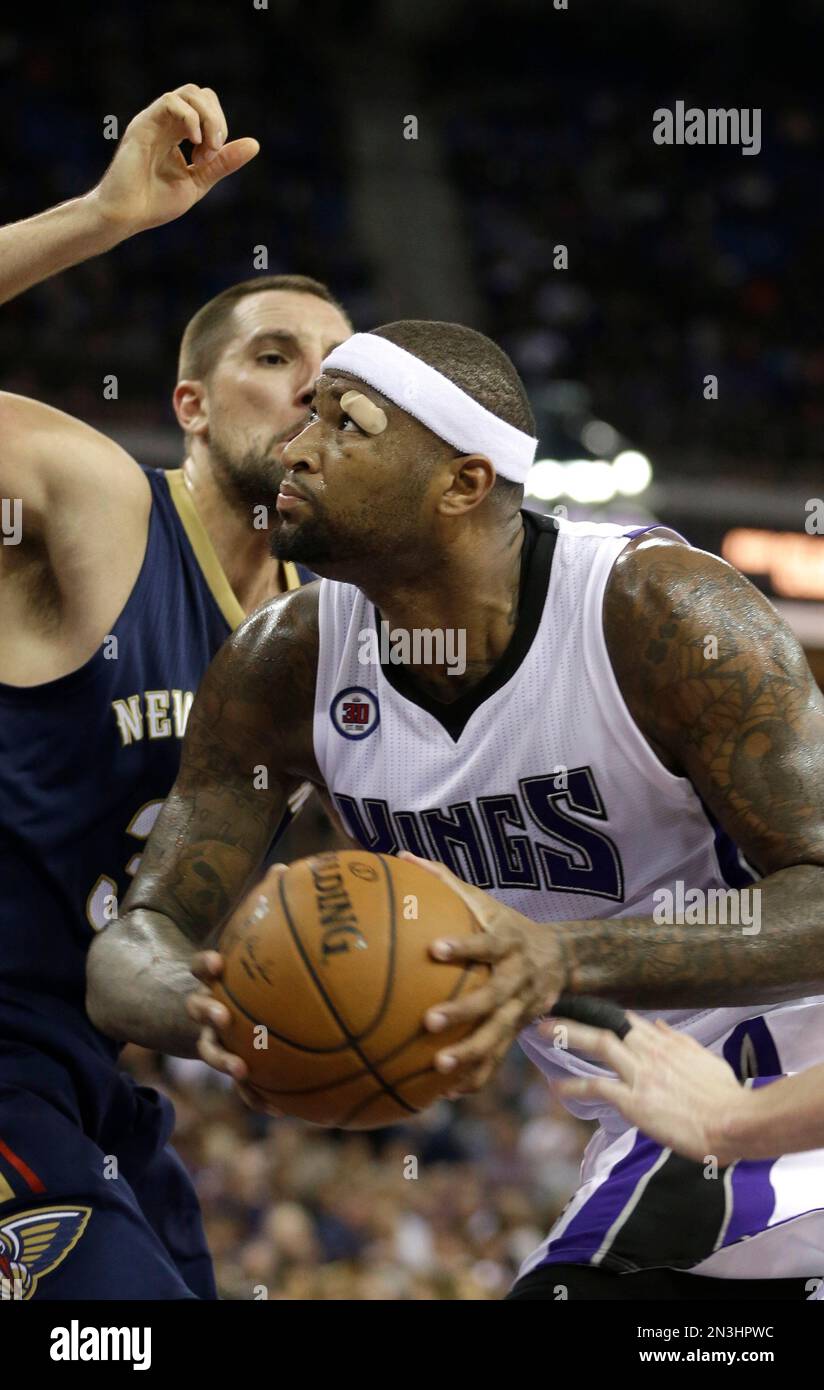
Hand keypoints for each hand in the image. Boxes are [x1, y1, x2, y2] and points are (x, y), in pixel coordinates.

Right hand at [88, 84, 258, 235]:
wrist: (124, 216)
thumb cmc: (154, 203)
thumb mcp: (198, 181)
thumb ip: (222, 163)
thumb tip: (255, 144)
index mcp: (177, 133)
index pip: (207, 107)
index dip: (219, 127)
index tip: (212, 158)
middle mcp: (165, 122)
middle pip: (201, 94)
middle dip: (217, 120)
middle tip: (212, 152)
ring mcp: (154, 121)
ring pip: (189, 94)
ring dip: (208, 119)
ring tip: (205, 150)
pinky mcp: (142, 125)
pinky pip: (170, 102)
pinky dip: (190, 118)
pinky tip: (194, 142)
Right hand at [187, 949, 283, 1117]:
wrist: (235, 1019)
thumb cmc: (259, 988)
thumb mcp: (264, 969)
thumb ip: (284, 954)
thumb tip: (321, 934)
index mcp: (216, 982)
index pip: (201, 967)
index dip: (204, 964)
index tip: (216, 963)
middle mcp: (210, 1008)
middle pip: (196, 1007)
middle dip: (207, 1011)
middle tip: (223, 1017)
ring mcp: (214, 1038)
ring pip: (208, 1050)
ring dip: (222, 1060)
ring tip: (241, 1070)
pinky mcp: (230, 1064)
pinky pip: (238, 1084)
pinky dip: (254, 1096)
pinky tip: (278, 1109)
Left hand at [400, 852, 565, 1094]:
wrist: (562, 960)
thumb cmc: (507, 926)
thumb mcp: (485, 902)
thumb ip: (445, 881)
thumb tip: (401, 856)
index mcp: (507, 943)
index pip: (485, 943)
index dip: (463, 946)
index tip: (434, 949)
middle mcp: (517, 979)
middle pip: (493, 999)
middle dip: (463, 1012)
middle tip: (429, 1022)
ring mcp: (519, 1011)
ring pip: (497, 1037)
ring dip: (469, 1055)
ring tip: (438, 1069)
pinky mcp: (517, 1034)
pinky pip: (497, 1060)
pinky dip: (475, 1078)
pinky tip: (445, 1094)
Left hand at [542, 1011, 747, 1163]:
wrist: (736, 1120)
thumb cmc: (727, 1095)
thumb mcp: (705, 1058)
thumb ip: (679, 1041)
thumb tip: (661, 1025)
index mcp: (667, 1042)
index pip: (628, 1021)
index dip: (603, 1015)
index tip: (583, 1011)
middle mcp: (651, 1051)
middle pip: (607, 1024)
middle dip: (576, 1016)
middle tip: (548, 1009)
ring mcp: (641, 1074)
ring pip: (598, 1044)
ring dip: (566, 1035)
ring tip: (539, 1030)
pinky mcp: (635, 1100)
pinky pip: (598, 1087)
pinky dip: (575, 1087)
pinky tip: (556, 1088)